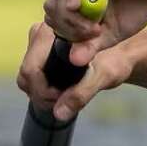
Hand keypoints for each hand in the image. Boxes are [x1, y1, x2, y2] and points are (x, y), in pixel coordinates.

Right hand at [16, 20, 136, 120]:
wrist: (120, 55)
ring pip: (25, 78)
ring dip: (41, 95)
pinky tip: (61, 93)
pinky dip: (42, 90)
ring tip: (65, 98)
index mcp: (55, 32)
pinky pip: (30, 78)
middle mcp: (41, 33)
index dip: (43, 91)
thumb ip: (82, 93)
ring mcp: (37, 43)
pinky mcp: (38, 53)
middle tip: (64, 102)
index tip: (61, 99)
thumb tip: (59, 113)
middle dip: (42, 95)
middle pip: (26, 75)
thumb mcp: (104, 77)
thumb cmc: (117, 60)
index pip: (31, 69)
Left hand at [40, 0, 146, 60]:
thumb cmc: (140, 4)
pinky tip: (93, 18)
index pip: (52, 15)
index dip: (65, 33)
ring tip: (96, 29)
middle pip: (50, 7)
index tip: (90, 40)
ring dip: (73, 20)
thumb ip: (91, 45)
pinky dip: (75, 4)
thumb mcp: (113, 33)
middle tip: (94, 35)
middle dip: (68, 29)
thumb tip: (74, 62)